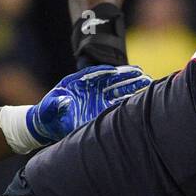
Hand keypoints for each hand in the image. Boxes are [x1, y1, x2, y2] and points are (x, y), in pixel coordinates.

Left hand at [27, 64, 150, 146]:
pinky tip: (142, 98)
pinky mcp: (102, 109)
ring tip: (148, 82)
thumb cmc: (48, 116)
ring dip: (132, 86)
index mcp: (77, 83)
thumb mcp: (48, 109)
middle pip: (111, 80)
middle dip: (126, 78)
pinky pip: (118, 103)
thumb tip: (63, 101)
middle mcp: (90, 88)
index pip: (94, 75)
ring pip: (118, 90)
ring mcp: (97, 98)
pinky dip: (129, 100)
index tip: (117, 71)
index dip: (106, 72)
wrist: (48, 125)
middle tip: (142, 75)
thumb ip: (55, 104)